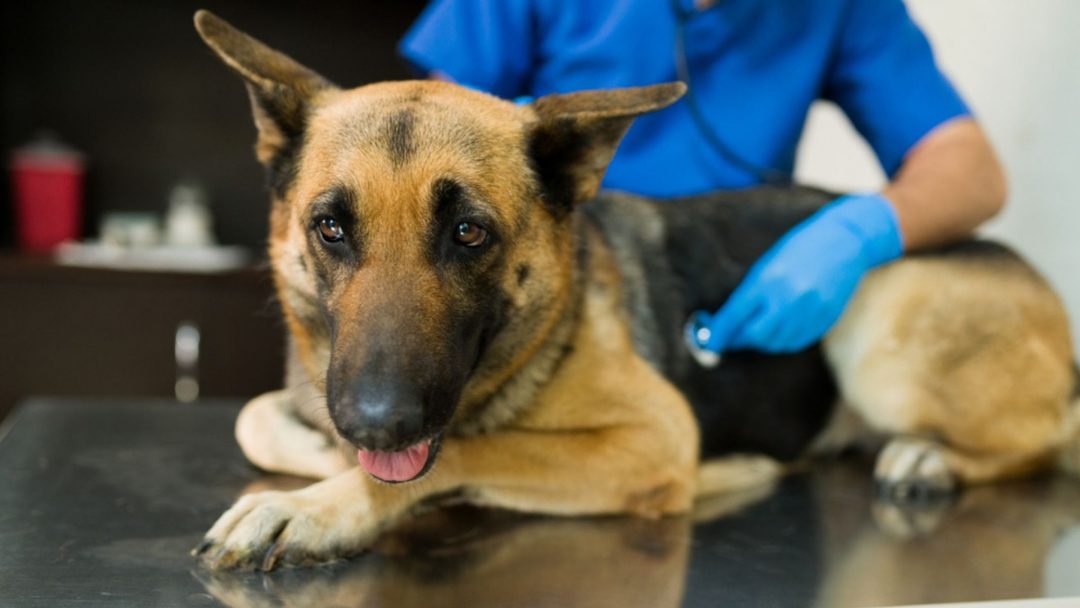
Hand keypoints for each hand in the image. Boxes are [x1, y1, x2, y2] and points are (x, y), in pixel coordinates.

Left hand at [699, 193, 903, 353]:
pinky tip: (776, 334)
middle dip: (738, 339)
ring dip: (760, 343)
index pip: (736, 315)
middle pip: (755, 335)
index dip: (720, 332)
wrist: (847, 241)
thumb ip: (751, 292)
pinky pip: (796, 342)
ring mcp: (809, 312)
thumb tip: (730, 320)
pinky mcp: (824, 320)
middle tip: (730, 338)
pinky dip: (781, 342)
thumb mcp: (770, 262)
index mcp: (769, 280)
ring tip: (753, 334)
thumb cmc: (801, 247)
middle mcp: (789, 298)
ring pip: (775, 342)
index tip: (710, 342)